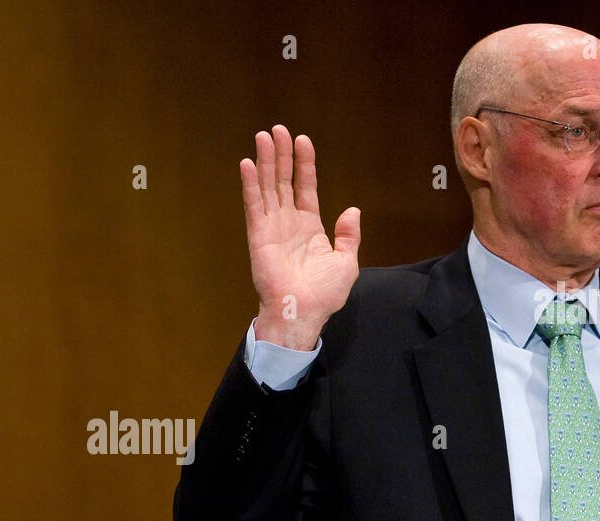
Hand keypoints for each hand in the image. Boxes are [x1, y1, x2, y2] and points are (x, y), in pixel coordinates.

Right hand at [240, 124, 360, 350]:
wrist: (302, 311)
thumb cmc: (324, 294)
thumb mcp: (347, 262)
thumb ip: (349, 235)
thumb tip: (352, 211)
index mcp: (309, 227)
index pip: (305, 187)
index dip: (304, 163)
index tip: (302, 140)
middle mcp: (288, 223)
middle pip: (283, 180)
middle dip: (281, 154)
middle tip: (277, 129)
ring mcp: (272, 227)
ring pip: (267, 186)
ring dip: (265, 161)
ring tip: (263, 136)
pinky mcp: (258, 235)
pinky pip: (253, 204)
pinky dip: (250, 184)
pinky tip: (247, 163)